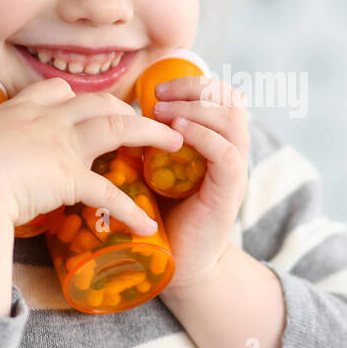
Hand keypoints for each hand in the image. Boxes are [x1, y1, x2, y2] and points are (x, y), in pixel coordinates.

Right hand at [0, 76, 183, 236]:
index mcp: (16, 111)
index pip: (53, 90)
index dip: (75, 97)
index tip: (88, 103)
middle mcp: (43, 120)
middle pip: (96, 101)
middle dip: (125, 107)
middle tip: (145, 119)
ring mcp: (59, 143)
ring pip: (118, 126)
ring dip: (151, 133)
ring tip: (176, 143)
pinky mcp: (67, 174)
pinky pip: (108, 193)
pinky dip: (130, 210)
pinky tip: (147, 226)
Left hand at [148, 75, 249, 295]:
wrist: (179, 265)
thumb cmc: (162, 216)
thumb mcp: (152, 170)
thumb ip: (147, 143)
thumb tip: (113, 115)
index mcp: (215, 140)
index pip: (219, 94)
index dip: (191, 83)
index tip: (155, 89)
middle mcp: (230, 150)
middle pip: (229, 98)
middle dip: (193, 89)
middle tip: (157, 97)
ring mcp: (233, 170)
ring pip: (231, 119)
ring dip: (195, 109)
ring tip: (162, 113)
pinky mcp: (230, 191)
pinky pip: (227, 154)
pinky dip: (203, 137)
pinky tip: (178, 134)